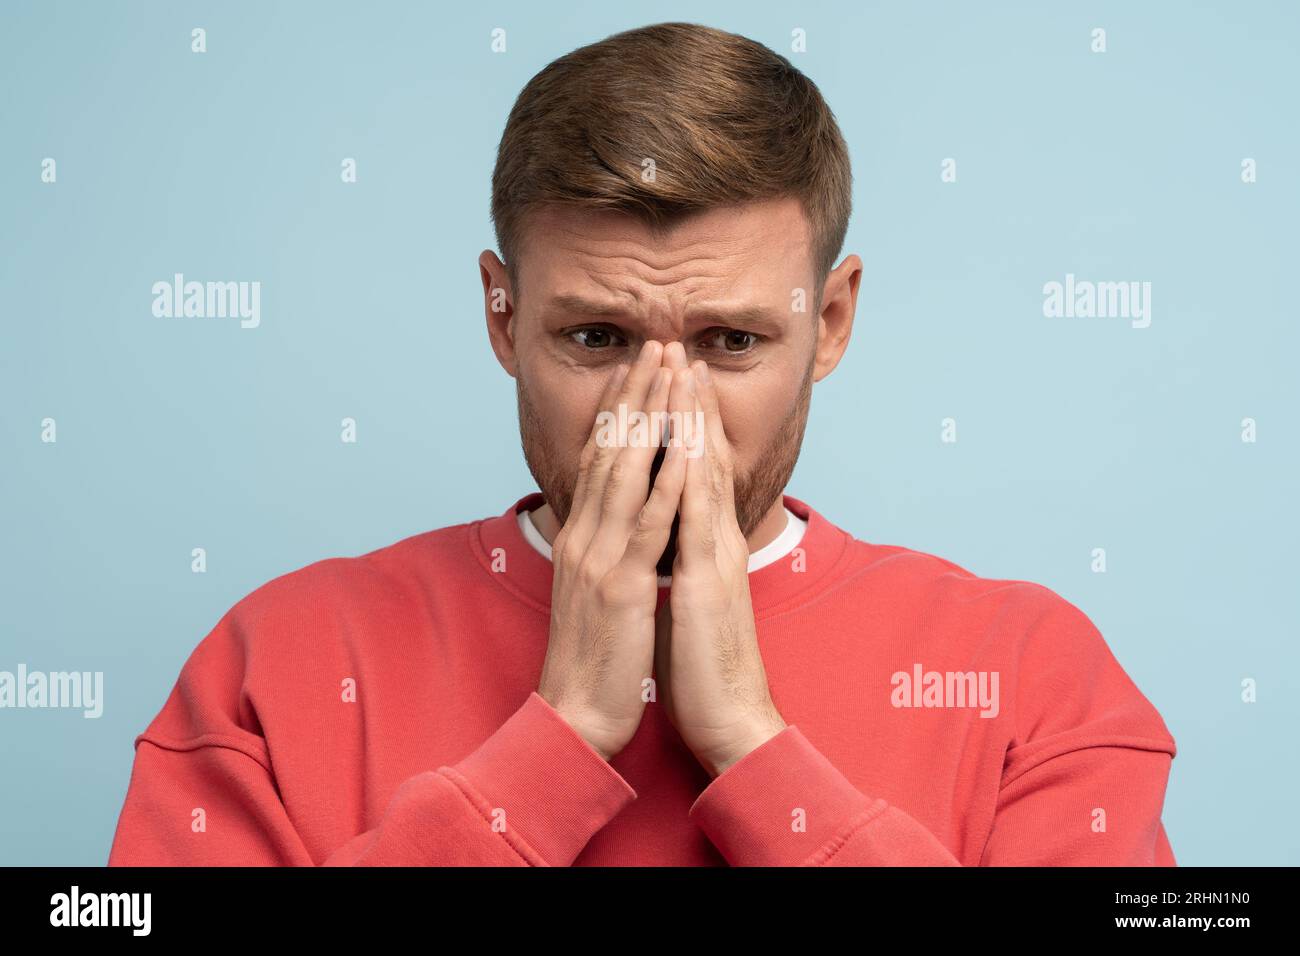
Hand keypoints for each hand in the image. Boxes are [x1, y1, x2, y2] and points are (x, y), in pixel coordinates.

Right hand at [537, 340, 686, 761]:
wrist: (575, 718)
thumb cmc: (593, 660)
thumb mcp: (596, 592)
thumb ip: (605, 550)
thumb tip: (619, 522)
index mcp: (581, 538)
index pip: (599, 459)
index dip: (619, 408)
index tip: (638, 366)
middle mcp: (585, 537)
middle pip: (611, 449)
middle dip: (636, 393)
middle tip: (657, 343)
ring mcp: (601, 558)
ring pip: (627, 471)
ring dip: (652, 416)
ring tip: (670, 370)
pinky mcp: (623, 586)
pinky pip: (648, 523)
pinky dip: (667, 479)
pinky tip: (683, 443)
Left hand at [654, 355, 786, 777]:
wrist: (733, 721)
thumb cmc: (705, 668)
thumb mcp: (688, 602)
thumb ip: (682, 564)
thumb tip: (665, 541)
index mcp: (708, 548)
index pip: (696, 473)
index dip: (684, 424)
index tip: (672, 381)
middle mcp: (717, 544)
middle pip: (704, 459)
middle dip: (690, 404)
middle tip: (679, 351)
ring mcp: (716, 560)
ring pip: (705, 476)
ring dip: (693, 421)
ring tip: (684, 372)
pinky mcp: (707, 584)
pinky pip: (698, 520)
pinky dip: (691, 477)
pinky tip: (683, 441)